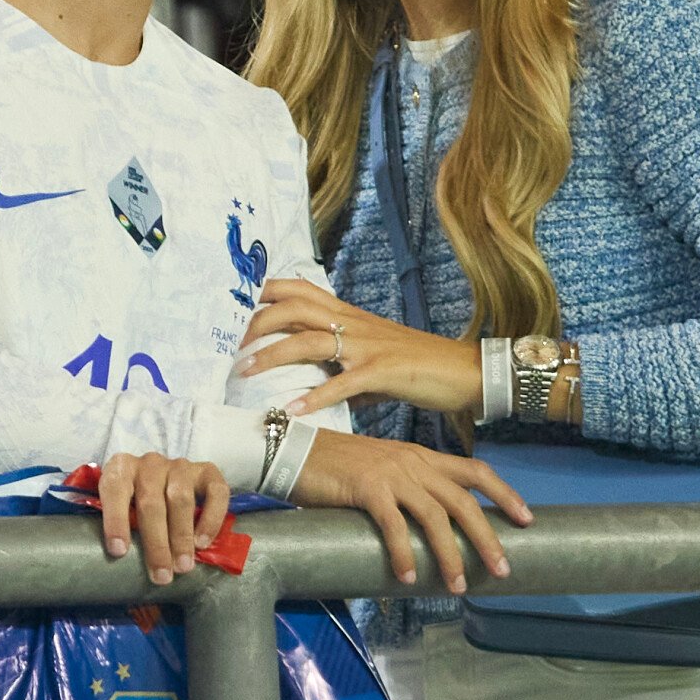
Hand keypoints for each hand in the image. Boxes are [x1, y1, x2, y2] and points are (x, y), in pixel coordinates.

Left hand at [98, 453, 230, 583]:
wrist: (163, 482)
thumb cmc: (136, 504)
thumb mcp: (120, 510)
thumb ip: (119, 526)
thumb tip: (119, 564)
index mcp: (121, 469)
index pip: (115, 489)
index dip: (116, 520)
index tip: (119, 551)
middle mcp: (150, 463)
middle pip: (151, 502)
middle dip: (156, 543)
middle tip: (161, 575)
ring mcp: (179, 466)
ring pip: (181, 499)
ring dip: (182, 536)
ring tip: (183, 566)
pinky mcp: (206, 471)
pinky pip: (215, 492)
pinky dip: (211, 519)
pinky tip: (203, 542)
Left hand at [237, 278, 482, 417]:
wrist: (464, 370)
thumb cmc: (420, 365)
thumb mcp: (372, 360)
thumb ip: (340, 370)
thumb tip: (313, 392)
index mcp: (350, 316)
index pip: (300, 289)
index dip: (266, 293)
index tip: (238, 310)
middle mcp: (354, 323)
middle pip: (295, 307)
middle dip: (258, 323)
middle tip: (234, 346)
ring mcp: (368, 345)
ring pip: (309, 340)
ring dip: (273, 355)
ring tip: (246, 372)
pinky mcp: (383, 371)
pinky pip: (342, 383)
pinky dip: (315, 397)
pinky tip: (293, 410)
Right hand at [291, 428, 531, 594]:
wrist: (294, 450)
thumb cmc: (336, 466)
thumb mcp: (383, 470)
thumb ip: (407, 490)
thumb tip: (426, 529)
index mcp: (421, 457)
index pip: (476, 471)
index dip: (505, 494)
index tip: (527, 518)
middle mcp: (413, 462)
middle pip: (464, 500)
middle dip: (487, 536)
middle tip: (503, 568)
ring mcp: (391, 474)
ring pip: (435, 517)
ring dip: (450, 554)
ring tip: (458, 585)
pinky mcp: (366, 488)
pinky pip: (393, 526)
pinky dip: (402, 553)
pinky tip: (406, 577)